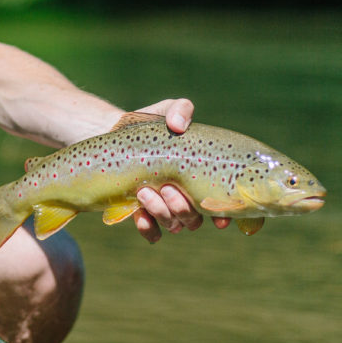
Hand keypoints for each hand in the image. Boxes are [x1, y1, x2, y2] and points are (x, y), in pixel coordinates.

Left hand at [130, 98, 231, 240]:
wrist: (115, 134)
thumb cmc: (150, 123)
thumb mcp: (167, 110)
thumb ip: (179, 110)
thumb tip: (178, 125)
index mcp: (201, 177)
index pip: (224, 204)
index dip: (226, 216)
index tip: (222, 218)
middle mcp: (187, 197)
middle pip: (195, 219)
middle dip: (183, 208)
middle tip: (167, 188)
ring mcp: (165, 207)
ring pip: (174, 225)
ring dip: (162, 212)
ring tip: (144, 192)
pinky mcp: (142, 213)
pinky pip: (151, 232)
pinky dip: (147, 227)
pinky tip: (138, 213)